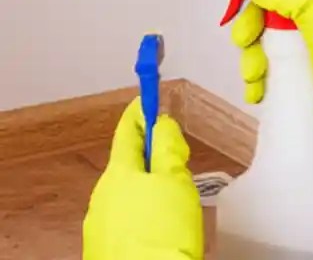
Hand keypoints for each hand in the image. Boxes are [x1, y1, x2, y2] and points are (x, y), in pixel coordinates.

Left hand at [83, 98, 202, 259]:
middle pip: (130, 163)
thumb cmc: (163, 232)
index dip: (141, 112)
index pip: (128, 131)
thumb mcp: (177, 181)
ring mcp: (100, 221)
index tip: (151, 97)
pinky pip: (127, 217)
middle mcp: (103, 193)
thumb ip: (170, 149)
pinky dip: (144, 212)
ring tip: (178, 201)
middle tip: (182, 160)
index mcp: (119, 172)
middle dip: (154, 156)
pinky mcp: (105, 244)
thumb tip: (162, 123)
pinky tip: (162, 226)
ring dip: (150, 187)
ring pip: (129, 192)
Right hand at [232, 0, 312, 174]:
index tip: (244, 27)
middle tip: (247, 53)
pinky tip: (257, 94)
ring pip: (266, 48)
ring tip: (254, 80)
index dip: (252, 6)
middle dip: (249, 37)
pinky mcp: (307, 76)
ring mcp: (309, 50)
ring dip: (252, 62)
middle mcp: (310, 21)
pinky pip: (274, 72)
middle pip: (264, 21)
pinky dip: (260, 82)